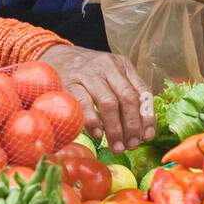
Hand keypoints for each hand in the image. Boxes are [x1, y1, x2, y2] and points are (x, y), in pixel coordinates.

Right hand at [39, 44, 154, 153]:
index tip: (148, 136)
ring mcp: (89, 74)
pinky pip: (84, 104)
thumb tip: (140, 131)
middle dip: (132, 126)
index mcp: (123, 65)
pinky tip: (98, 135)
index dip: (147, 116)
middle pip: (127, 98)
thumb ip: (126, 95)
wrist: (56, 55)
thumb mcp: (111, 76)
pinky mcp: (71, 83)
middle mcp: (108, 67)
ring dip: (115, 129)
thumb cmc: (88, 73)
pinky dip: (93, 121)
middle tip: (132, 146)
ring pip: (109, 103)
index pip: (142, 91)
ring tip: (117, 147)